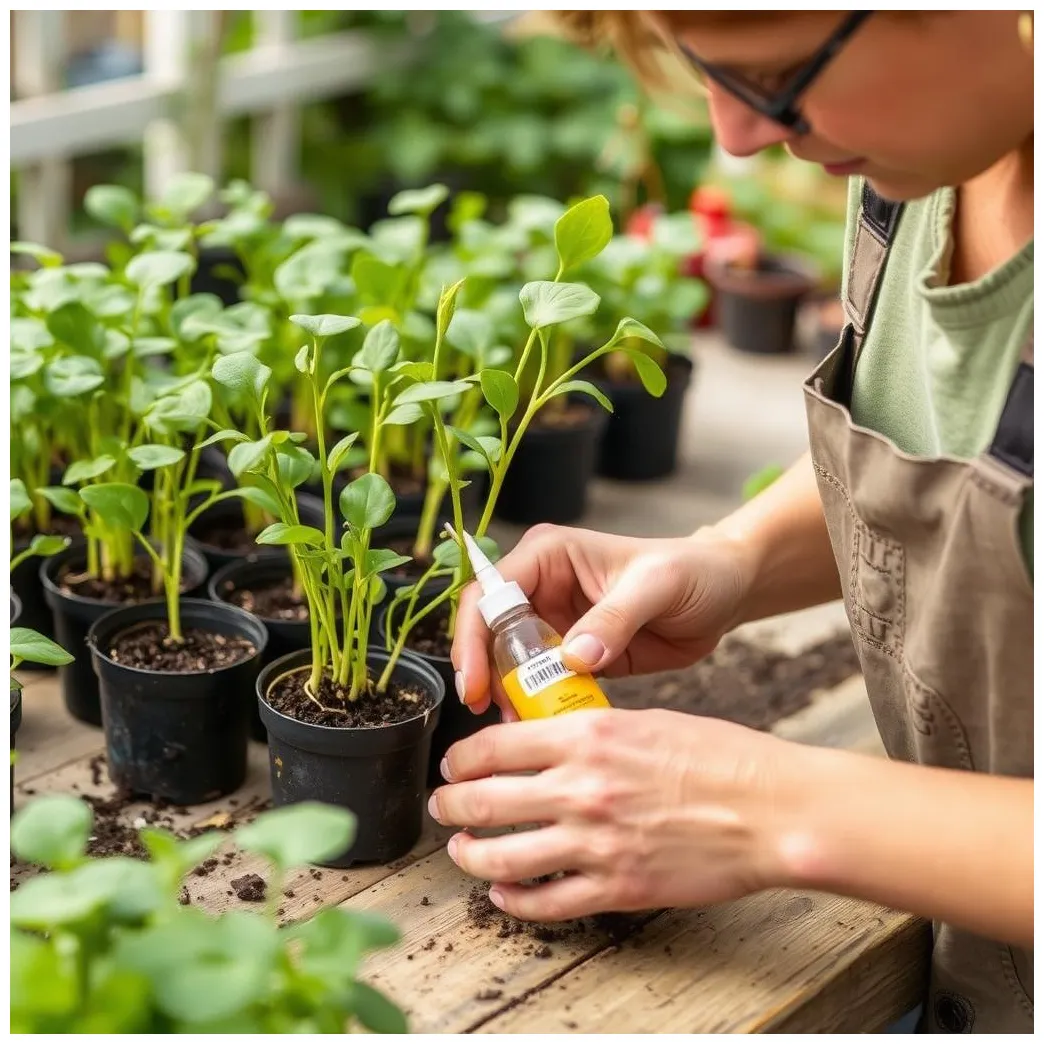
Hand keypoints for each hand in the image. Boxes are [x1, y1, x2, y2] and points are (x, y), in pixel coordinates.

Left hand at [428, 708, 802, 920]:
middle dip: (450, 805)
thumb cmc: (719, 757)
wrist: (769, 809)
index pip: (494, 746)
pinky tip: (504, 895)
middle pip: (484, 801)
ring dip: (470, 856)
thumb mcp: (646, 721)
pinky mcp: (616, 887)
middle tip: (443, 806)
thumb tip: (544, 741)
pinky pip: (546, 901)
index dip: (460, 757)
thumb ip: (589, 731)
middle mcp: (581, 788)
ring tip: (461, 852)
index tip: (453, 763)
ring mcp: (596, 843)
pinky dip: (514, 901)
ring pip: (502, 857)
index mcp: (587, 737)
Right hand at [451, 524, 751, 719]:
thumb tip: (573, 657)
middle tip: (490, 711)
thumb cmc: (692, 572)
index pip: (490, 592)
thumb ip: (614, 619)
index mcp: (549, 555)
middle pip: (488, 631)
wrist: (724, 593)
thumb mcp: (655, 587)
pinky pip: (541, 682)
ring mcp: (554, 621)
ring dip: (508, 693)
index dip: (472, 636)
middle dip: (484, 671)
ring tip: (519, 725)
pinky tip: (543, 725)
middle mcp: (542, 585)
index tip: (476, 680)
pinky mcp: (572, 654)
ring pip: (508, 661)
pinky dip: (537, 704)